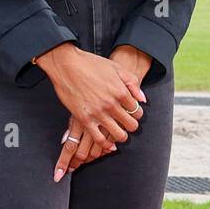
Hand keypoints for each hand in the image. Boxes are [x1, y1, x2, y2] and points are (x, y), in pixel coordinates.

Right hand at [36, 42, 144, 180]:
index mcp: (121, 91)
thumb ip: (132, 83)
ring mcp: (98, 113)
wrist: (67, 64)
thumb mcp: (116, 68)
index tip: (133, 114)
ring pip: (118, 134)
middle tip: (127, 124)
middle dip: (131, 126)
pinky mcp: (84, 119)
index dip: (137, 114)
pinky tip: (108, 144)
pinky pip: (99, 138)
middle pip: (130, 125)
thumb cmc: (91, 64)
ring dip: (121, 136)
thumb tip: (142, 99)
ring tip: (119, 133)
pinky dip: (106, 144)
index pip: (137, 111)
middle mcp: (111, 104)